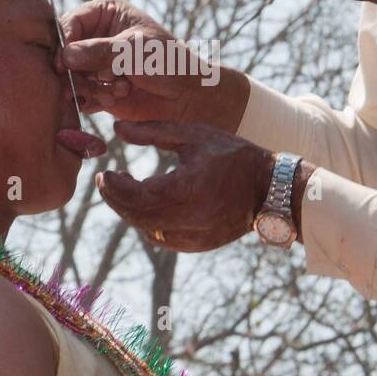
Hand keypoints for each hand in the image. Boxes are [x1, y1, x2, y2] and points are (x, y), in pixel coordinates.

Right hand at [58, 0, 247, 130]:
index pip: (69, 23)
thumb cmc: (167, 61)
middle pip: (64, 52)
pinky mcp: (95, 86)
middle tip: (103, 78)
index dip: (63, 43)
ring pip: (70, 77)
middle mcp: (95, 35)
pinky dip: (96, 99)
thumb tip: (66, 56)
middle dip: (80, 70)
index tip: (65, 63)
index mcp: (104, 12)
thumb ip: (100, 52)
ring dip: (92, 86)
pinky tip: (120, 95)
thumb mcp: (134, 50)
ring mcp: (93, 63)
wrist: (185, 94)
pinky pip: (80, 95)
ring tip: (120, 87)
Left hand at [97, 120, 272, 252]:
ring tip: (125, 190)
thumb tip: (117, 130)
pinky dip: (148, 223)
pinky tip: (148, 205)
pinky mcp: (198, 245)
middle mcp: (188, 219)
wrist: (271, 188)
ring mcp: (193, 236)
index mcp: (186, 190)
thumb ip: (153, 132)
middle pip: (136, 216)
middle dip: (116, 200)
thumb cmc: (233, 155)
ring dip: (131, 212)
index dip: (113, 187)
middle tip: (108, 182)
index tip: (105, 173)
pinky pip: (161, 239)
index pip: (134, 196)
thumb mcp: (194, 135)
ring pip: (146, 230)